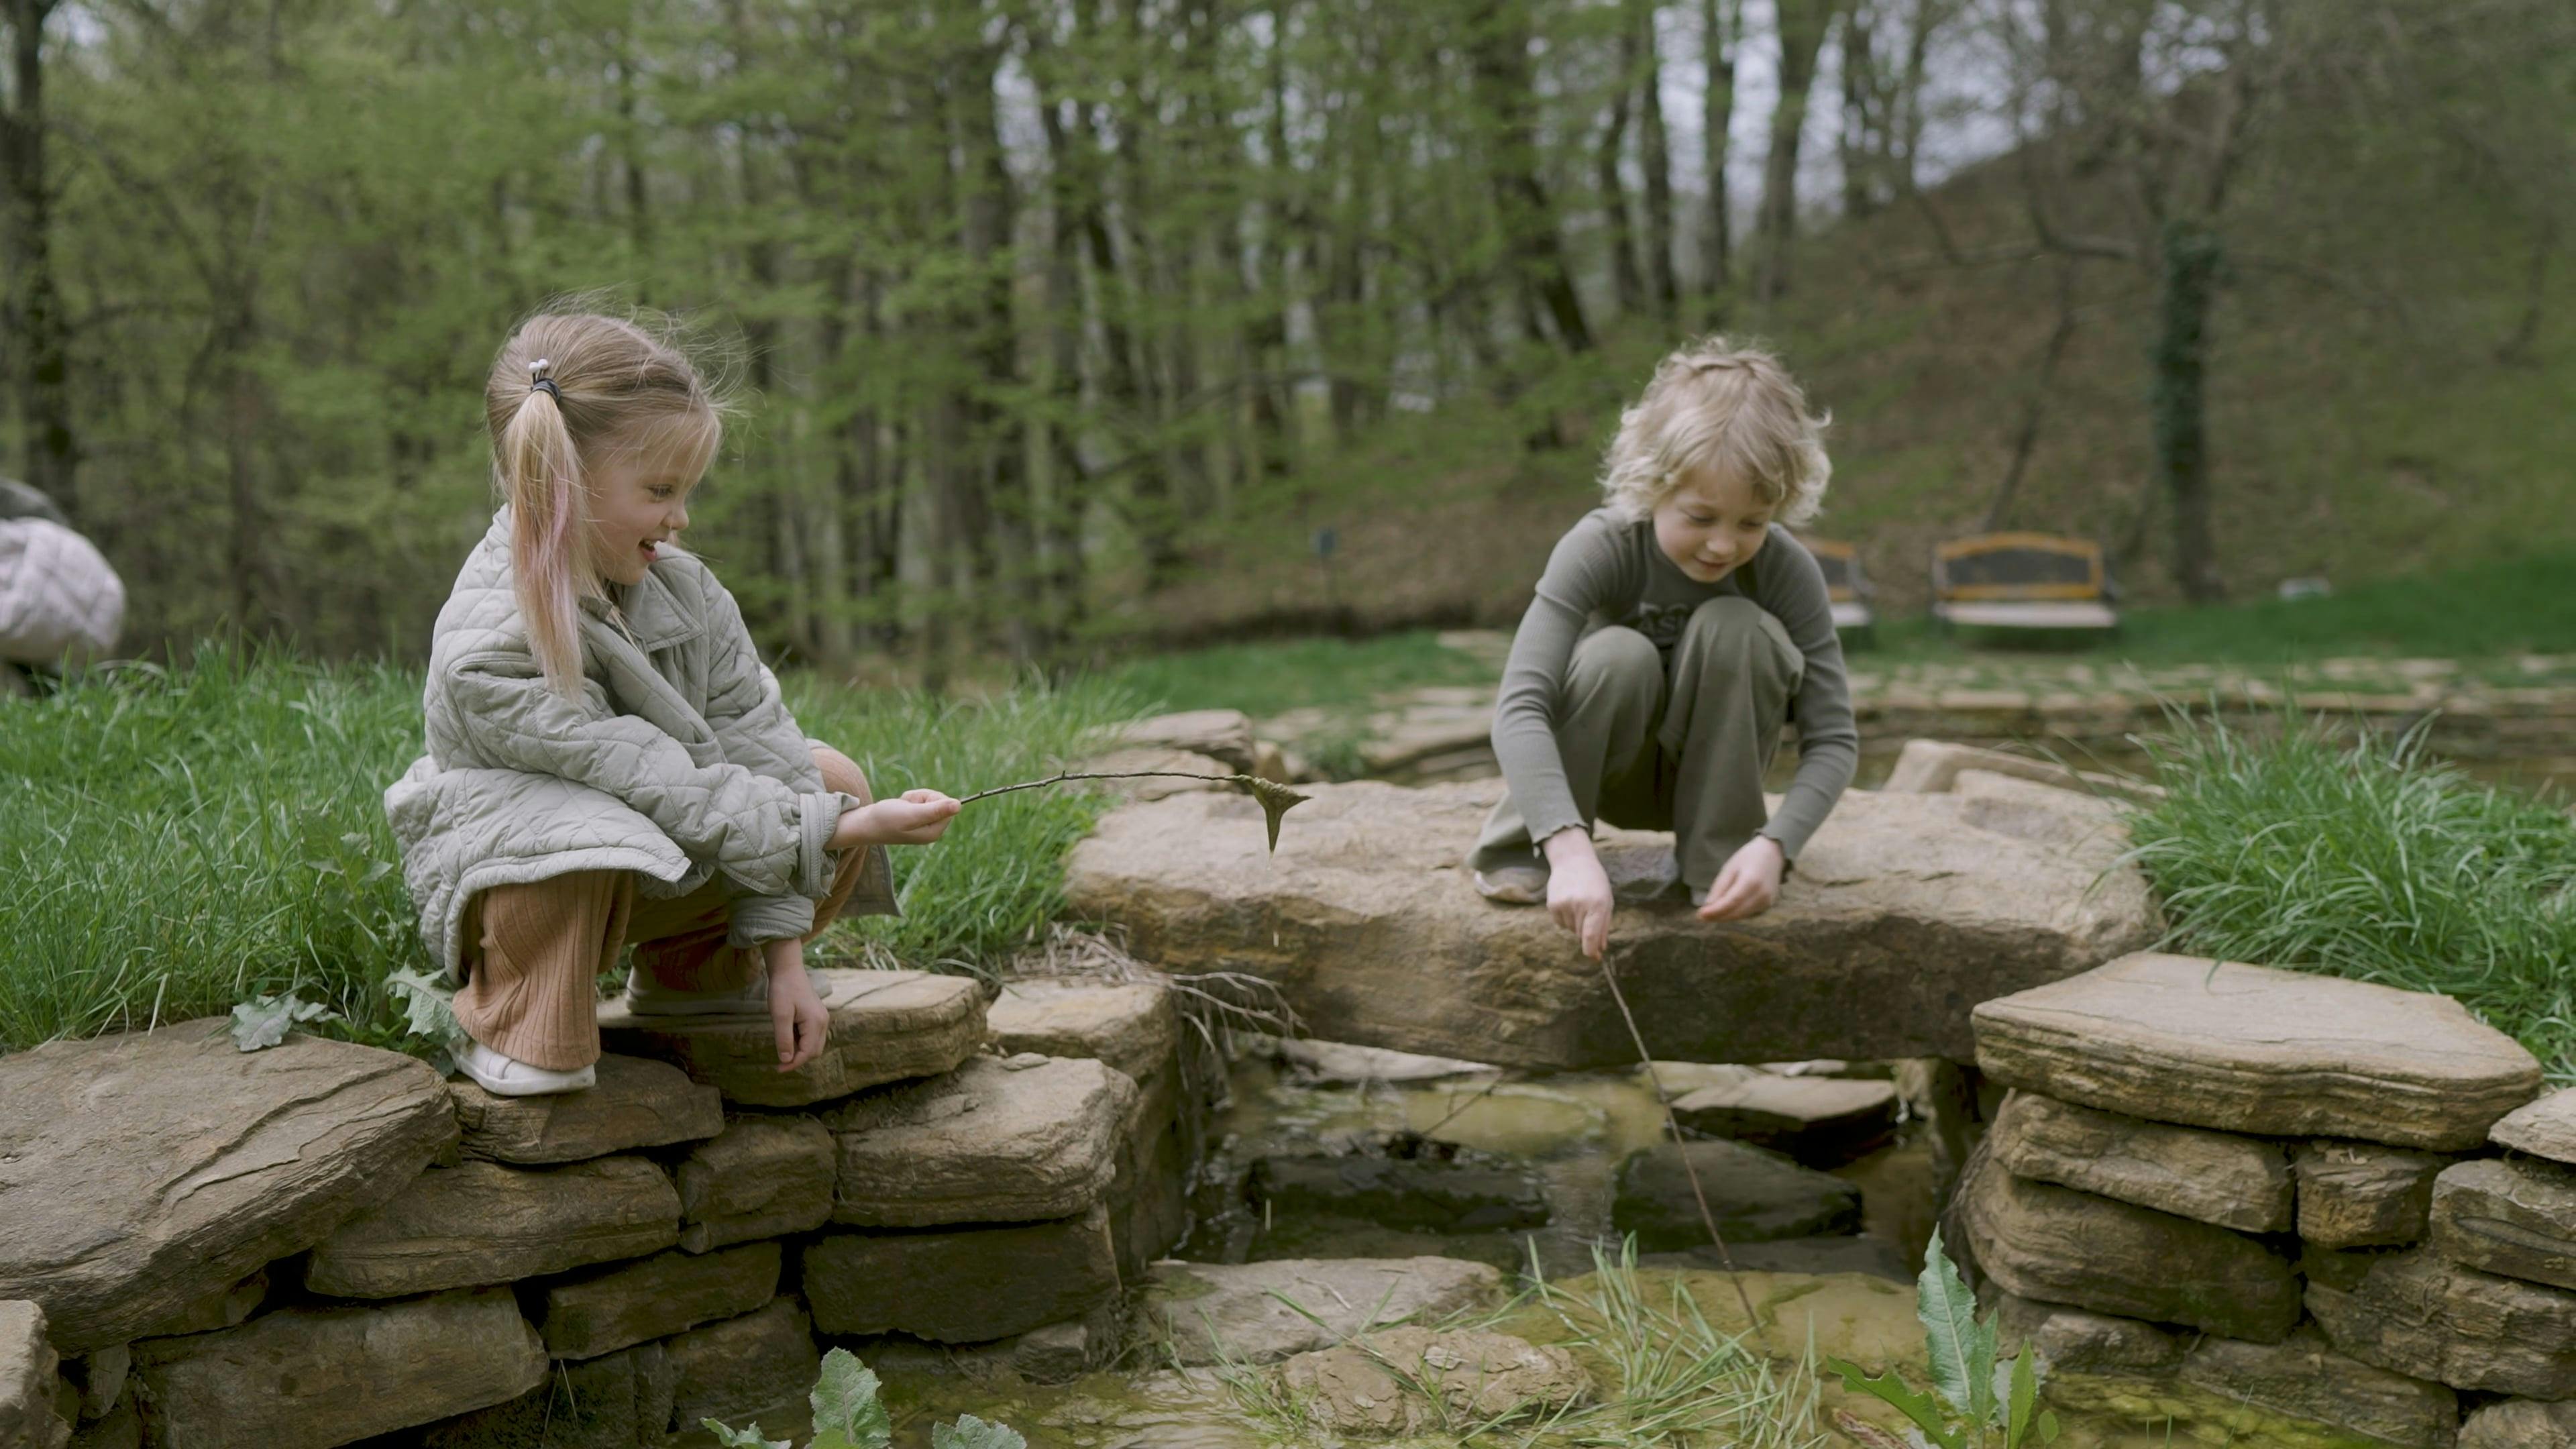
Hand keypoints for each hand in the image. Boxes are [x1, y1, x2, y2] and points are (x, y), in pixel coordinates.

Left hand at [763, 942, 829, 1071]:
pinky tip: (788, 1034)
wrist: (788, 969)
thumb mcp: (780, 1015)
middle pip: (814, 1051)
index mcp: (816, 1023)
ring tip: (782, 1043)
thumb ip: (784, 1038)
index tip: (778, 1069)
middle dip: (798, 1058)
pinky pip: (811, 1035)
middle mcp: (823, 1022)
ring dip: (799, 1049)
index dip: (793, 1064)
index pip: (807, 1052)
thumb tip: (786, 1060)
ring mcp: (821, 1018)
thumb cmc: (783, 989)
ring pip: (814, 1044)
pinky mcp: (817, 1015)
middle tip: (779, 1059)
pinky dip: (800, 1041)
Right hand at [830, 789, 960, 848]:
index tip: (916, 805)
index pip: (949, 806)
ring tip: (902, 806)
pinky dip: (910, 799)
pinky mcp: (917, 818)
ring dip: (915, 797)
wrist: (865, 823)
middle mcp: (931, 830)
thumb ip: (935, 810)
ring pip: (930, 798)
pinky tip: (900, 806)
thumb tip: (959, 805)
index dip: (933, 799)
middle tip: (907, 805)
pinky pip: (921, 800)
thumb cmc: (886, 819)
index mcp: (934, 832)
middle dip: (923, 797)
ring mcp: (924, 824)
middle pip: (941, 801)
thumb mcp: (912, 814)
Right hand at [1541, 828, 1615, 959]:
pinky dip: (1566, 918)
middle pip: (1581, 934)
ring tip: (1579, 903)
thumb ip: (1604, 926)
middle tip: (1589, 913)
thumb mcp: (1606, 901)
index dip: (1591, 950)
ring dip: (1576, 923)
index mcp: (1598, 904)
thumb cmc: (1595, 882)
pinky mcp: (1552, 905)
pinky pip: (1560, 923)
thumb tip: (1600, 950)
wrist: (1572, 861)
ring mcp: (1563, 904)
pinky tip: (1569, 902)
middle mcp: (1580, 905)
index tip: (1594, 958)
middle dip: (1586, 931)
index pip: (1591, 935)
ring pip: (1571, 929)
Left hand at [1698, 836, 1785, 922]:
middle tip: (1701, 916)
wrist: (1773, 854)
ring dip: (1725, 917)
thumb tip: (1709, 905)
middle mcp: (1761, 895)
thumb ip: (1720, 887)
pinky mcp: (1768, 905)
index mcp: (1751, 882)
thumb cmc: (1748, 857)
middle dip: (1718, 916)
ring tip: (1710, 914)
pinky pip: (1748, 913)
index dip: (1715, 911)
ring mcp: (1767, 901)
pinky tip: (1726, 910)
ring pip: (1742, 915)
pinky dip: (1735, 914)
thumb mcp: (1730, 867)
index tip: (1700, 914)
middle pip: (1736, 912)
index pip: (1731, 902)